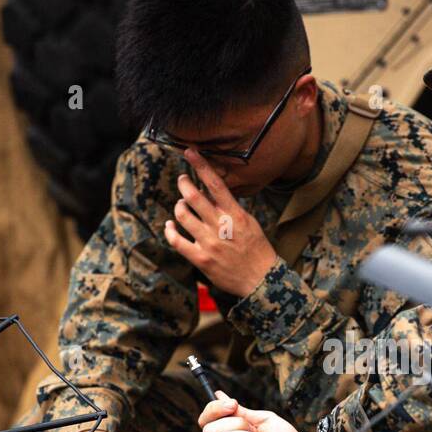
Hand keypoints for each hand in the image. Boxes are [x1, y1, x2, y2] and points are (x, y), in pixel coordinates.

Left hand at [164, 149, 277, 296]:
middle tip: (182, 180)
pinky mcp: (200, 258)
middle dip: (183, 183)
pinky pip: (177, 240)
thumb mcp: (250, 223)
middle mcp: (220, 226)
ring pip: (182, 215)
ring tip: (181, 206)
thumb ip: (231, 208)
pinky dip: (170, 230)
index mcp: (235, 214)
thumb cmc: (257, 250)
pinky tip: (171, 226)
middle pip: (192, 196)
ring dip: (178, 206)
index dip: (200, 165)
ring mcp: (209, 242)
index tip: (190, 152)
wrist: (260, 280)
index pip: (215, 184)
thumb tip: (213, 192)